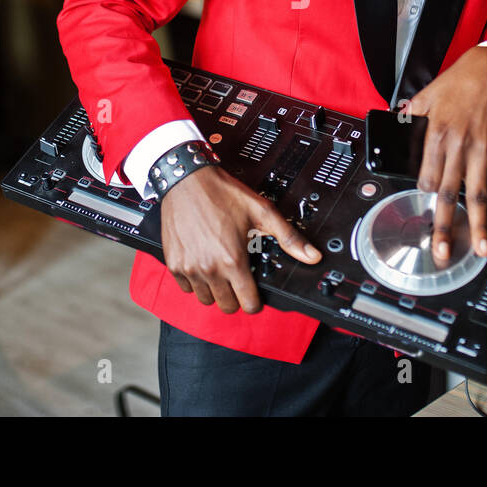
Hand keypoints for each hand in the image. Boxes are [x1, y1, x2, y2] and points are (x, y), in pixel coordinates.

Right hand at [161, 165, 320, 313]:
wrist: (187, 180)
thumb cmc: (222, 194)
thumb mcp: (262, 212)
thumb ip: (288, 237)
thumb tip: (312, 255)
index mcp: (232, 260)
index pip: (247, 305)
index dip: (255, 301)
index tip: (255, 293)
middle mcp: (209, 269)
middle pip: (227, 306)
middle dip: (236, 297)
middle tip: (239, 279)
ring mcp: (189, 268)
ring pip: (206, 299)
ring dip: (215, 291)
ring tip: (221, 271)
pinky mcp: (174, 263)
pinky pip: (186, 288)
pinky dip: (195, 282)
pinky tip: (203, 265)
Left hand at [407, 46, 486, 260]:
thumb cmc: (460, 81)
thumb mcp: (427, 94)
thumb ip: (410, 116)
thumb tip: (395, 129)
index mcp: (437, 133)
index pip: (427, 175)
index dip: (424, 190)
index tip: (424, 196)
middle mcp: (459, 146)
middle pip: (450, 193)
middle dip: (445, 225)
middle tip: (442, 251)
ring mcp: (481, 152)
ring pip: (478, 195)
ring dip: (478, 226)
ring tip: (479, 250)